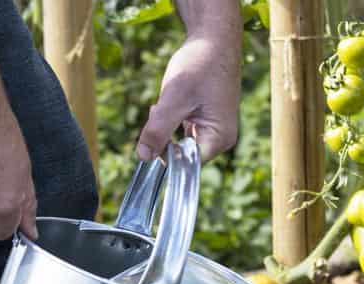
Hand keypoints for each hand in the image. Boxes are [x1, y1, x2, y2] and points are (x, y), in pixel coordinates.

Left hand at [137, 35, 241, 162]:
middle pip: (182, 153)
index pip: (187, 163)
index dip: (166, 153)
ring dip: (167, 124)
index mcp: (218, 139)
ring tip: (169, 100)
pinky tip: (173, 100)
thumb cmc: (201, 66)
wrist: (214, 40)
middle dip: (165, 134)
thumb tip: (144, 158)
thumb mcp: (174, 98)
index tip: (154, 131)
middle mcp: (220, 139)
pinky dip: (172, 118)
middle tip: (161, 107)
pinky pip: (184, 129)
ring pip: (180, 141)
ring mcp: (215, 129)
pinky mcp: (208, 120)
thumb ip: (158, 130)